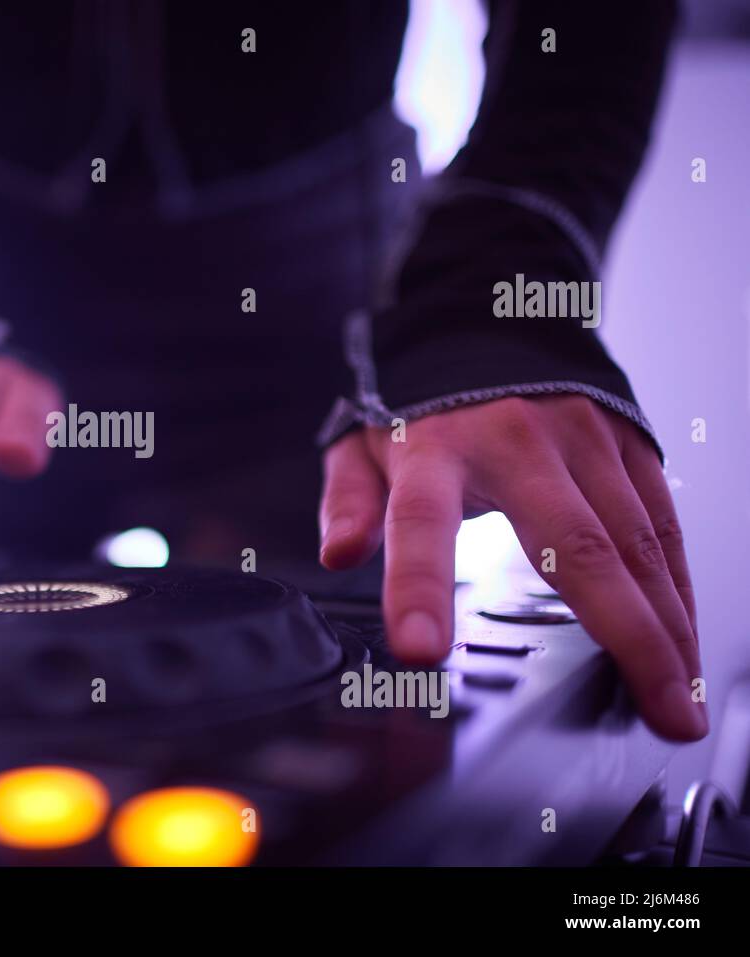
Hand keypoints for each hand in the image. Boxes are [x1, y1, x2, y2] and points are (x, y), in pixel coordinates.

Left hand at [319, 395, 705, 741]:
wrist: (487, 313)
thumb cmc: (422, 397)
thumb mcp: (362, 440)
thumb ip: (348, 500)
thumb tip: (339, 552)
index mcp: (435, 447)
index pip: (421, 520)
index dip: (418, 585)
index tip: (420, 651)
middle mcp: (517, 441)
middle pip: (575, 546)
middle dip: (621, 635)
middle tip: (649, 709)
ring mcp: (582, 439)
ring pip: (635, 542)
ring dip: (666, 626)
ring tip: (679, 695)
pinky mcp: (626, 440)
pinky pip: (661, 522)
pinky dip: (677, 586)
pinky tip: (684, 638)